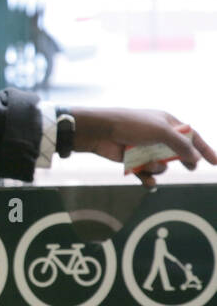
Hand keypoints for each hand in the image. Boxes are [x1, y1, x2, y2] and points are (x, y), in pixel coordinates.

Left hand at [69, 107, 216, 187]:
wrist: (99, 131)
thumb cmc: (130, 124)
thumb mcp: (160, 131)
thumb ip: (181, 145)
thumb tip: (195, 158)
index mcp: (167, 123)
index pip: (191, 136)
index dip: (204, 149)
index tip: (216, 162)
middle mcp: (157, 135)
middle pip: (179, 152)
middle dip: (185, 161)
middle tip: (190, 168)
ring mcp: (145, 148)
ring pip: (162, 165)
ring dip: (157, 168)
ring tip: (148, 164)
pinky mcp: (132, 160)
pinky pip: (146, 173)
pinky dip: (147, 178)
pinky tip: (148, 182)